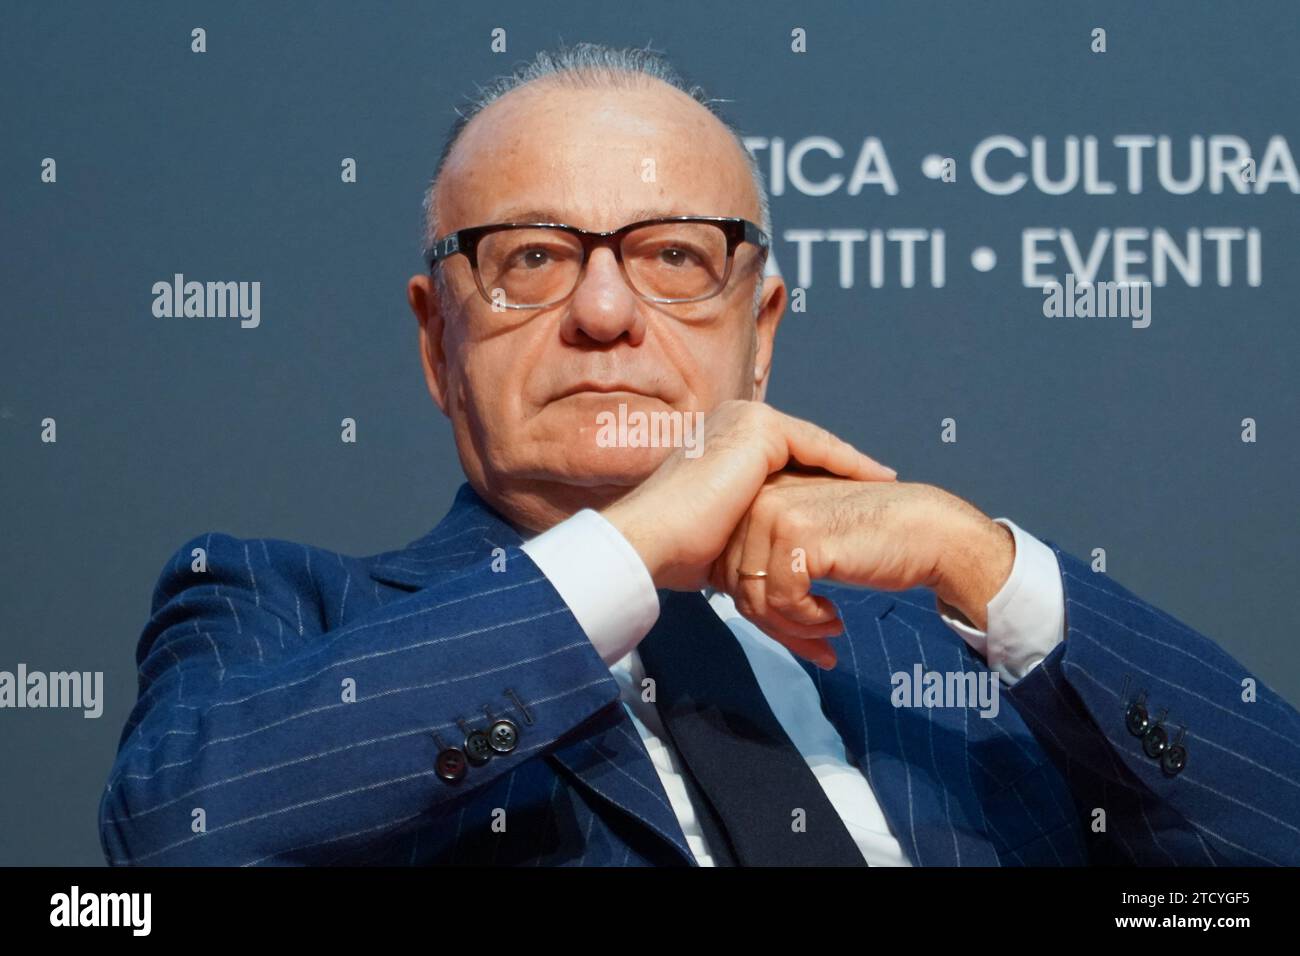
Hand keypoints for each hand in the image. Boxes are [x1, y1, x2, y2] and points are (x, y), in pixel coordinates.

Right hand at [601, 401, 896, 595]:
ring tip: (884, 483)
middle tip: (878, 487)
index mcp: (719, 440)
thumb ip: (750, 528)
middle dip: (840, 470)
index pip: (780, 459)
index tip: (847, 499)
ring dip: (850, 465)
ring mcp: (745, 420)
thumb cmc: (678, 550)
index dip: (817, 480)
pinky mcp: (759, 428)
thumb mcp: (726, 532)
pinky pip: (817, 447)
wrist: (652, 541)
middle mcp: (732, 420)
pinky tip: (874, 478)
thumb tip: (776, 560)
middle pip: (801, 449)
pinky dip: (848, 463)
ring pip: (813, 445)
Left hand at [709, 472, 1014, 668]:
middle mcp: (761, 499)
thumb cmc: (874, 541)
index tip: (790, 632)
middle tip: (812, 644)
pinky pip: (782, 600)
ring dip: (792, 628)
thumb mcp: (810, 540)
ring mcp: (778, 515)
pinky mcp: (800, 537)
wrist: (929, 531)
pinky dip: (807, 621)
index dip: (758, 608)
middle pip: (739, 584)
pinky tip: (833, 617)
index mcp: (759, 497)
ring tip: (825, 634)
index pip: (732, 566)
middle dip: (774, 625)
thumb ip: (770, 556)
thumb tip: (734, 597)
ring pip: (757, 597)